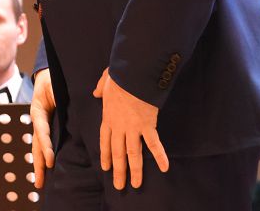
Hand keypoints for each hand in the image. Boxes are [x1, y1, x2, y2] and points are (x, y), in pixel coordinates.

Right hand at [31, 68, 56, 187]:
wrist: (48, 76)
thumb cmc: (51, 79)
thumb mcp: (53, 84)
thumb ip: (56, 93)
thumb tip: (60, 101)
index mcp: (37, 111)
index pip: (41, 131)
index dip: (45, 146)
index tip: (50, 160)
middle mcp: (38, 121)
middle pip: (36, 145)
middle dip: (38, 164)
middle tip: (39, 182)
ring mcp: (41, 126)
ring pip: (38, 148)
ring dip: (39, 165)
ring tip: (40, 183)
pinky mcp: (47, 128)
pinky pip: (45, 144)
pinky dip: (44, 157)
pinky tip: (47, 169)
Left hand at [93, 67, 168, 189]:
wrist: (133, 73)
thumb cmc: (120, 75)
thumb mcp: (105, 81)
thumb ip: (100, 89)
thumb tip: (95, 92)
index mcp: (108, 117)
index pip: (105, 141)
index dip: (105, 155)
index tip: (106, 168)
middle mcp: (119, 126)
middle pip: (117, 152)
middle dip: (118, 170)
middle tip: (119, 186)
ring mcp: (133, 128)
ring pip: (133, 154)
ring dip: (134, 171)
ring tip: (135, 184)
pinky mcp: (147, 125)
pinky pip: (154, 144)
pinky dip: (160, 156)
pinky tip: (164, 168)